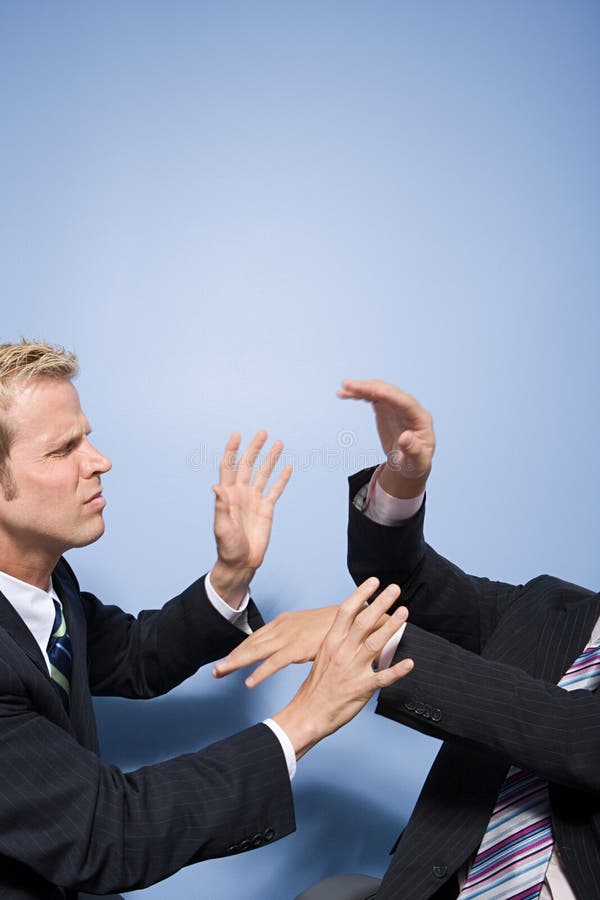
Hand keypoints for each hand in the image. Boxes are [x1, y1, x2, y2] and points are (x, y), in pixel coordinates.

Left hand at [211, 431, 291, 607]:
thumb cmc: (227, 547)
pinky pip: (275, 490)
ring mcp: (254, 500)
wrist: (241, 562)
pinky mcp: (266, 509)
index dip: (232, 451)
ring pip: (263, 473)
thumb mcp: (221, 528)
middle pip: (248, 465)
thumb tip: (216, 487)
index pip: (229, 467)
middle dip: (254, 448)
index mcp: (228, 495)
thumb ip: (220, 506)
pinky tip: (287, 467)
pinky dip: (281, 479)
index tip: (237, 435)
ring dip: (270, 458)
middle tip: (262, 433)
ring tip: (278, 443)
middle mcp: (241, 493)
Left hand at [213, 606, 339, 685]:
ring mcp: (289, 636)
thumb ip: (295, 640)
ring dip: (236, 663)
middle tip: (215, 671)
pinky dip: (261, 672)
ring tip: (221, 674)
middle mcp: (282, 627)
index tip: (226, 661)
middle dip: (231, 657)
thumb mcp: (307, 631)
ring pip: (256, 651)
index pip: (255, 638)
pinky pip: (275, 662)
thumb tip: (287, 651)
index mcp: (283, 623)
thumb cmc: (333, 626)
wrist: (355, 617)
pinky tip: (250, 682)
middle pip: (250, 644)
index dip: (239, 650)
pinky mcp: (299, 647)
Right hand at [272, 579, 412, 759]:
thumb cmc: (317, 686)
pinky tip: (410, 663)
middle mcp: (342, 652)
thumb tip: (357, 627)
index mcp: (331, 642)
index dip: (360, 594)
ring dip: (392, 627)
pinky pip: (383, 677)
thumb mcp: (324, 656)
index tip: (373, 581)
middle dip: (381, 603)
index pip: (346, 611)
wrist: (308, 713)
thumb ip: (340, 641)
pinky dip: (398, 670)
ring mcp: (352, 669)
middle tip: (395, 588)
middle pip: (363, 622)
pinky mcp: (361, 688)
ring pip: (376, 643)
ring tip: (404, 613)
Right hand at [338, 379, 434, 497]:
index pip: (406, 403)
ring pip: (379, 392)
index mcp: (421, 419)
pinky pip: (373, 397)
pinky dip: (360, 394)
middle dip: (370, 387)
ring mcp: (397, 406)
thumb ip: (413, 450)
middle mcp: (409, 408)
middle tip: (349, 386)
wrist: (408, 463)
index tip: (375, 391)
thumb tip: (405, 438)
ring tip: (343, 389)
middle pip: (389, 392)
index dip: (391, 396)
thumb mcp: (417, 462)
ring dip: (362, 388)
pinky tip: (348, 394)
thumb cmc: (415, 463)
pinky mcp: (386, 408)